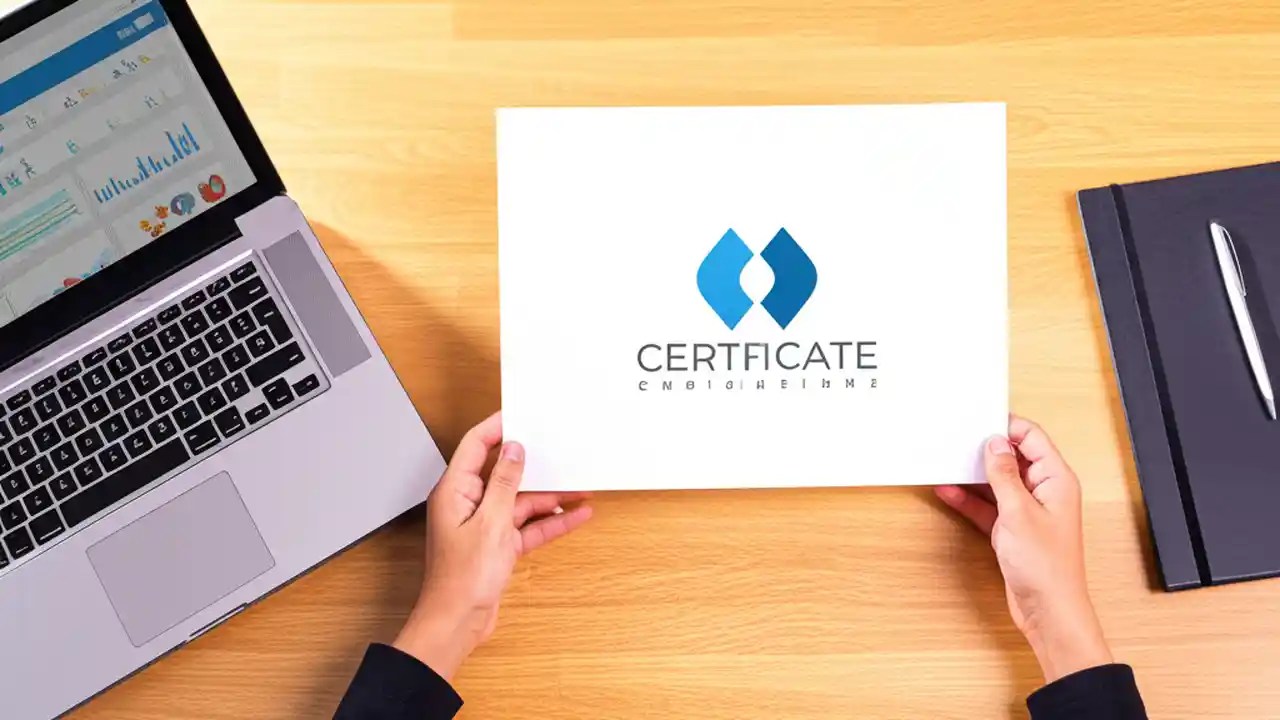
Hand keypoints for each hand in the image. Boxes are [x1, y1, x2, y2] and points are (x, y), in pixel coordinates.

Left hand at [393, 412, 592, 678]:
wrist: (457, 624)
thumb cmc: (461, 579)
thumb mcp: (491, 523)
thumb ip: (504, 483)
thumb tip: (514, 450)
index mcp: (455, 491)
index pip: (476, 445)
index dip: (498, 427)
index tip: (522, 414)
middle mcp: (468, 503)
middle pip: (504, 473)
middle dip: (535, 464)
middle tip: (559, 448)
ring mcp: (483, 525)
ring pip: (521, 501)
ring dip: (550, 496)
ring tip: (582, 486)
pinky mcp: (497, 545)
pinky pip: (527, 525)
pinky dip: (550, 521)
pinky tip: (576, 515)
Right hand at [935, 415, 1112, 682]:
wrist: (1048, 611)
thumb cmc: (1046, 567)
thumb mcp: (1019, 512)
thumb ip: (1004, 475)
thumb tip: (995, 444)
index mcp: (1056, 480)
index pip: (1032, 438)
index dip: (1007, 426)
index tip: (980, 420)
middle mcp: (1044, 492)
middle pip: (1013, 458)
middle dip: (986, 450)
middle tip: (958, 440)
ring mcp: (1027, 511)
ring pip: (997, 482)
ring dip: (973, 476)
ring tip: (946, 464)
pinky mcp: (1012, 529)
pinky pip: (987, 506)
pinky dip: (969, 500)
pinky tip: (948, 492)